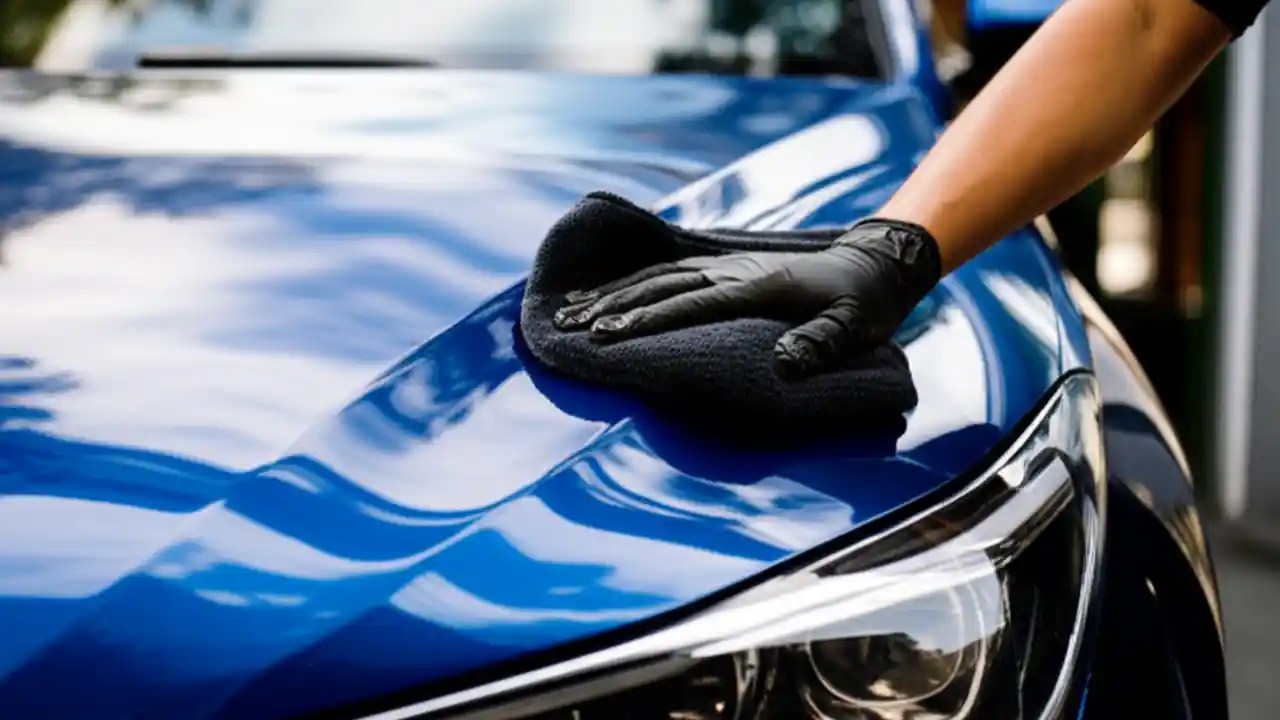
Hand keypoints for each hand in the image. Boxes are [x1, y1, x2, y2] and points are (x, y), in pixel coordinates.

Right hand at [554, 218, 940, 378]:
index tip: (605, 337)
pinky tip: (609, 293)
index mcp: (758, 288)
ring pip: (659, 276)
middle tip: (568, 326)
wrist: (875, 261)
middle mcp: (734, 271)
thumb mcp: (855, 327)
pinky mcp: (728, 266)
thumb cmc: (864, 304)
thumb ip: (820, 345)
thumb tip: (782, 364)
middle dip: (612, 307)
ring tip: (572, 310)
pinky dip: (635, 281)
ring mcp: (728, 265)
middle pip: (661, 286)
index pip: (690, 304)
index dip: (646, 321)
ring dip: (614, 293)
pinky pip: (672, 271)